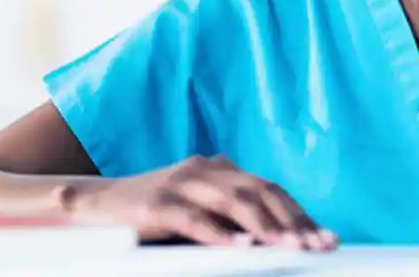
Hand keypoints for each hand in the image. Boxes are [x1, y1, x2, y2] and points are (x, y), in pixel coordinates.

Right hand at [62, 155, 337, 249]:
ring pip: (234, 200)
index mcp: (217, 169)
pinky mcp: (157, 204)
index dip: (299, 213)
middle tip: (318, 245)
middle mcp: (203, 169)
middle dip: (293, 220)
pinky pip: (195, 219)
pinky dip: (221, 235)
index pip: (269, 189)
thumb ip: (231, 218)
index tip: (326, 237)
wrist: (92, 205)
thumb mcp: (197, 209)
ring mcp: (179, 183)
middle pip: (259, 191)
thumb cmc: (151, 214)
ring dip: (266, 227)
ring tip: (291, 248)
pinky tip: (242, 250)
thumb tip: (280, 242)